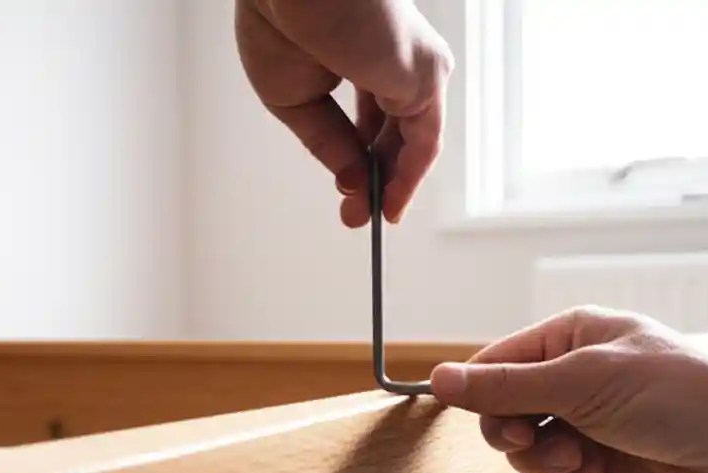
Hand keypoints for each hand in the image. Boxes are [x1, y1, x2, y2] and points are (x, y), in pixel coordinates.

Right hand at [235, 0, 452, 226]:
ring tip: (368, 218)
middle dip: (375, 176)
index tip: (347, 193)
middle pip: (394, 129)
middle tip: (356, 215)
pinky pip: (424, 140)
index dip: (357, 156)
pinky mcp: (427, 76)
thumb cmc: (280, 18)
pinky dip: (409, 177)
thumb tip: (351, 185)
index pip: (372, 114)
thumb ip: (330, 143)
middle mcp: (394, 55)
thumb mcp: (296, 99)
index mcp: (362, 49)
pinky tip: (389, 204)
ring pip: (412, 137)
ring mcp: (415, 65)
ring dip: (391, 184)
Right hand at [430, 307, 707, 472]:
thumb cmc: (678, 396)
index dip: (478, 389)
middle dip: (511, 429)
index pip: (496, 362)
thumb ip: (507, 386)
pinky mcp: (593, 468)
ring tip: (576, 458)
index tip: (473, 410)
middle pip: (499, 409)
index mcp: (570, 339)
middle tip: (536, 434)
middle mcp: (571, 380)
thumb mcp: (583, 381)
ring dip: (538, 459)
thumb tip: (439, 379)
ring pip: (518, 449)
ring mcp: (582, 425)